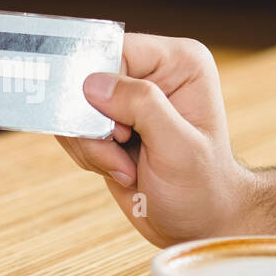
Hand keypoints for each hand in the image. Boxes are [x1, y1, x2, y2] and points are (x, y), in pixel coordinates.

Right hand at [56, 33, 250, 246]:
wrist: (198, 225)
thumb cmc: (202, 188)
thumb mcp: (178, 148)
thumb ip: (142, 106)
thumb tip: (92, 82)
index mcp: (179, 62)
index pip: (117, 50)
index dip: (104, 89)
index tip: (121, 132)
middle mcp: (152, 72)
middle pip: (88, 78)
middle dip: (94, 125)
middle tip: (121, 154)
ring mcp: (127, 98)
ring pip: (74, 106)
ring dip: (91, 145)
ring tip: (126, 169)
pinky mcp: (108, 122)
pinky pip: (73, 127)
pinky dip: (87, 154)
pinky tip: (120, 171)